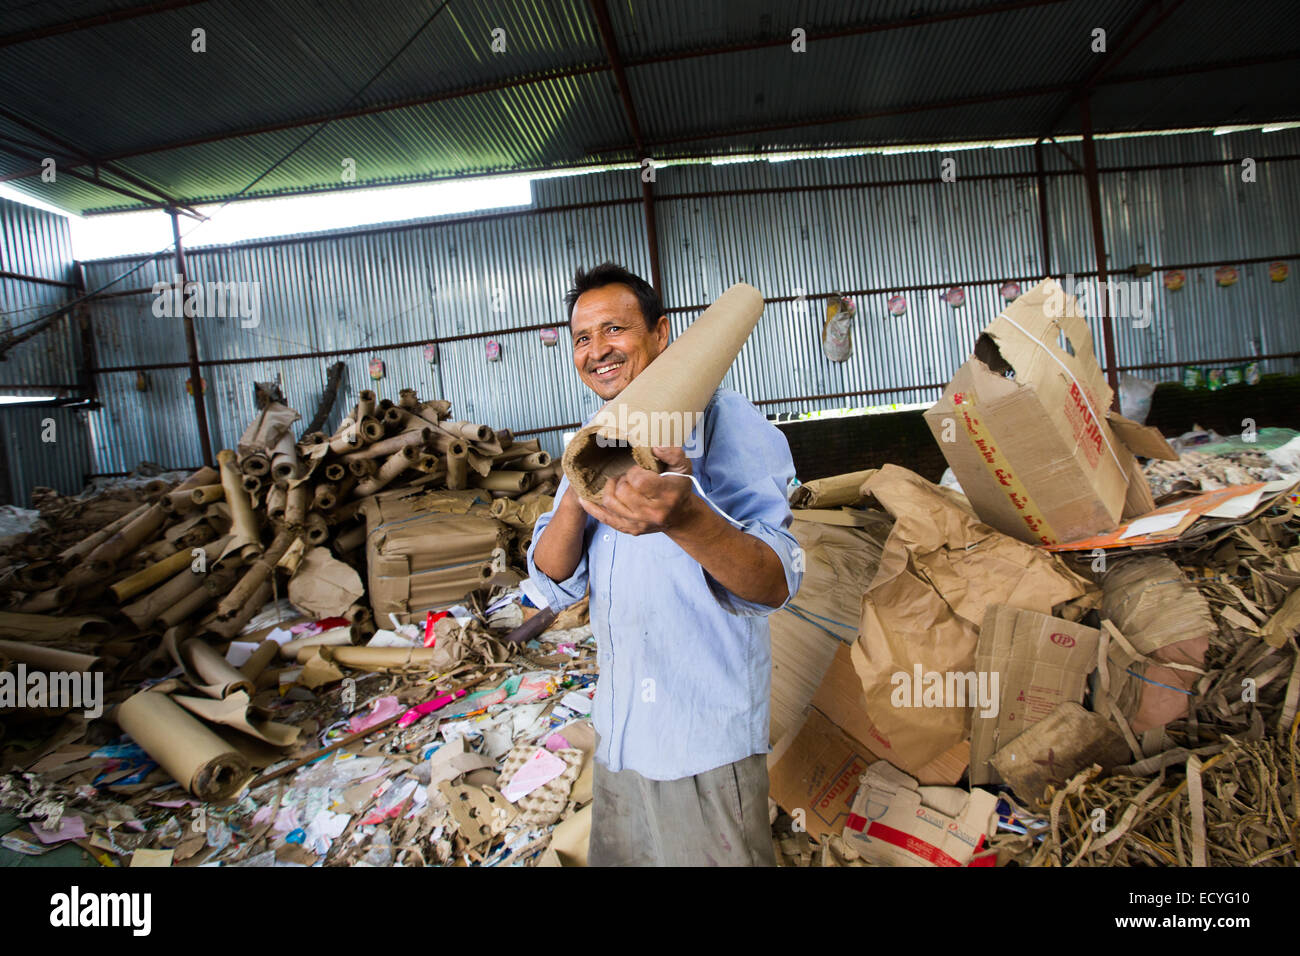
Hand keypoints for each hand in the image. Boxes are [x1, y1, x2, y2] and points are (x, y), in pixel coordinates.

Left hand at [577, 446, 697, 534]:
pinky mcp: (629, 529)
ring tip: (620, 483)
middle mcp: (652, 512)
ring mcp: (639, 523)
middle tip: (630, 476)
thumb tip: (654, 446)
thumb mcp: (683, 467)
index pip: (639, 480)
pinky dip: (592, 508)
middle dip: (623, 479)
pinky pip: (605, 518)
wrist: (680, 516)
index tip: (640, 469)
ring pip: (610, 502)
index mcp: (666, 495)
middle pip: (622, 491)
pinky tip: (584, 497)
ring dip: (611, 488)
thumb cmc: (679, 487)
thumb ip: (673, 452)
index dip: (635, 471)